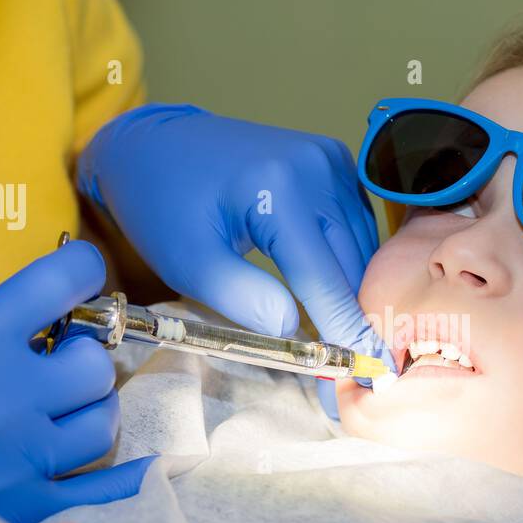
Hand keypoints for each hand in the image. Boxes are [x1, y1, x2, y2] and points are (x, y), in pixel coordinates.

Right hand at [0, 147, 152, 522]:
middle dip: (82, 347)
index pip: (61, 284)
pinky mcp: (22, 509)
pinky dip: (118, 471)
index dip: (79, 268)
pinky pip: (102, 487)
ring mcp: (17, 461)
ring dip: (89, 403)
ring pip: (102, 419)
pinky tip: (105, 449)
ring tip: (56, 399)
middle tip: (56, 349)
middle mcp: (3, 403)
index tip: (72, 275)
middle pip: (95, 360)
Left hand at [77, 104, 395, 417]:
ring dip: (355, 293)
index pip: (325, 277)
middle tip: (350, 375)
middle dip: (355, 321)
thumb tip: (295, 332)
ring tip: (342, 342)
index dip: (347, 333)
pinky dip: (348, 264)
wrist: (155, 145)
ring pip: (363, 247)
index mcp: (279, 188)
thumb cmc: (163, 206)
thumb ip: (242, 298)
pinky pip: (356, 226)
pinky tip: (334, 295)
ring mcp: (330, 160)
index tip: (368, 378)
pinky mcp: (334, 162)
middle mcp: (318, 167)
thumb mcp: (189, 262)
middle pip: (354, 263)